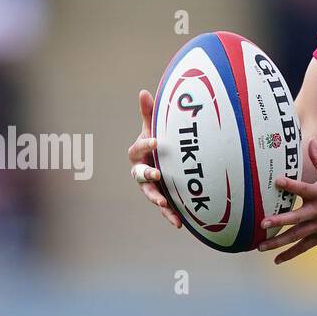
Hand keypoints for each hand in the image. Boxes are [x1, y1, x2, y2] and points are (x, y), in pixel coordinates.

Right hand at [128, 89, 181, 229]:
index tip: (156, 140)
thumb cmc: (159, 143)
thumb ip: (149, 114)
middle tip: (157, 174)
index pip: (137, 149)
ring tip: (165, 203)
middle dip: (148, 175)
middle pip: (139, 175)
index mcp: (138, 154)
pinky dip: (170, 215)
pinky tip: (179, 223)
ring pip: (150, 193)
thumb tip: (144, 91)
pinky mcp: (162, 198)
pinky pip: (164, 209)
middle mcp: (141, 172)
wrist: (166, 162)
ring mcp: (151, 187)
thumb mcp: (155, 129)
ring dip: (157, 198)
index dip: (145, 144)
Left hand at [257, 137, 316, 262]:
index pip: (302, 188)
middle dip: (279, 221)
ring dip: (278, 241)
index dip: (289, 184)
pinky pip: (304, 246)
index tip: (276, 181)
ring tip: (261, 247)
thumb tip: (311, 141)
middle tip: (262, 223)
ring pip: (296, 236)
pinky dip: (291, 254)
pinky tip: (277, 259)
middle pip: (296, 218)